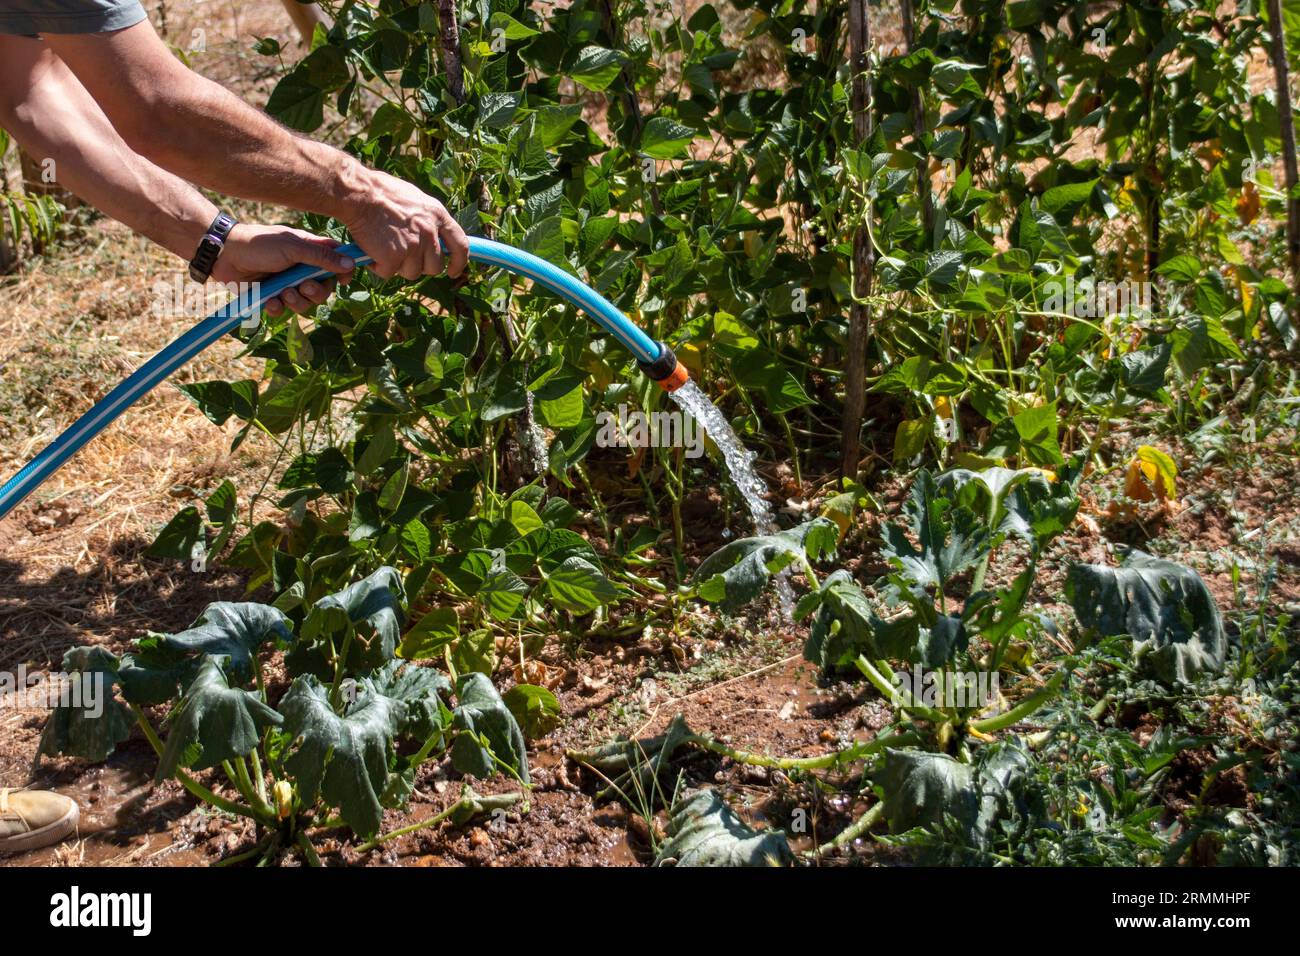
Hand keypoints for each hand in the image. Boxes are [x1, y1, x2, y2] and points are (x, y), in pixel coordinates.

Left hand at [210, 223, 355, 316]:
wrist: (225, 255)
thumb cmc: (260, 244)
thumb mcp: (294, 248)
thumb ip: (322, 257)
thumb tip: (351, 264)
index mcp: (310, 251)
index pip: (337, 262)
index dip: (344, 272)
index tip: (344, 281)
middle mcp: (301, 268)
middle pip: (324, 289)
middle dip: (316, 293)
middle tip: (303, 287)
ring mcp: (287, 283)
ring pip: (305, 304)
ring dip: (296, 301)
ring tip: (282, 292)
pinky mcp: (272, 295)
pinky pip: (284, 310)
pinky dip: (277, 307)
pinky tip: (269, 299)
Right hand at [340, 168, 469, 280]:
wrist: (359, 194)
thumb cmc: (381, 193)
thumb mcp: (416, 199)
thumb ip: (428, 219)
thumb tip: (435, 236)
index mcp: (438, 215)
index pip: (460, 245)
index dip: (459, 263)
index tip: (454, 272)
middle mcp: (430, 233)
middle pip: (435, 267)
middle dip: (420, 266)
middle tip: (402, 255)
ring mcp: (413, 247)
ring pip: (412, 273)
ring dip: (398, 266)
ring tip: (383, 247)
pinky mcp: (394, 258)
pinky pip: (388, 273)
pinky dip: (378, 267)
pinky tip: (371, 250)